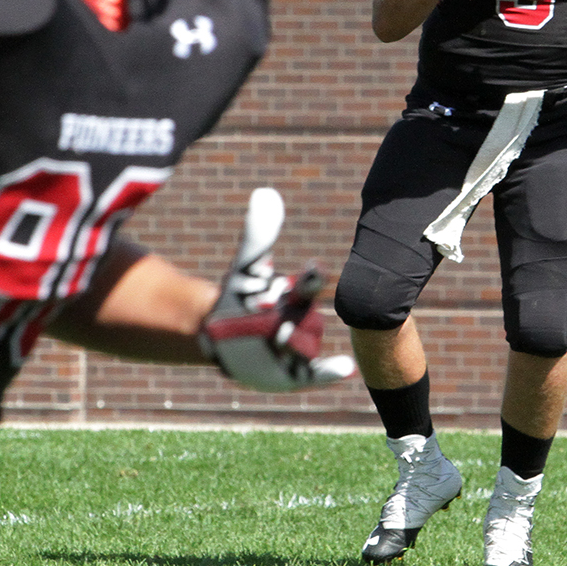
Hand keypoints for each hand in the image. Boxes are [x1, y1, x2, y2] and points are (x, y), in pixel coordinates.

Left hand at [199, 189, 356, 392]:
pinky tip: (347, 367)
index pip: (309, 286)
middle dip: (292, 321)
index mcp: (295, 296)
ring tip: (272, 342)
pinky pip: (320, 372)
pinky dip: (334, 370)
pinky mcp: (297, 373)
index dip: (312, 278)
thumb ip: (258, 234)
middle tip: (274, 327)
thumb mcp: (245, 269)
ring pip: (308, 344)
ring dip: (296, 344)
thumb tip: (265, 192)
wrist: (219, 336)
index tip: (314, 269)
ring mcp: (302, 347)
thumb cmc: (239, 299)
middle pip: (308, 321)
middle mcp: (303, 320)